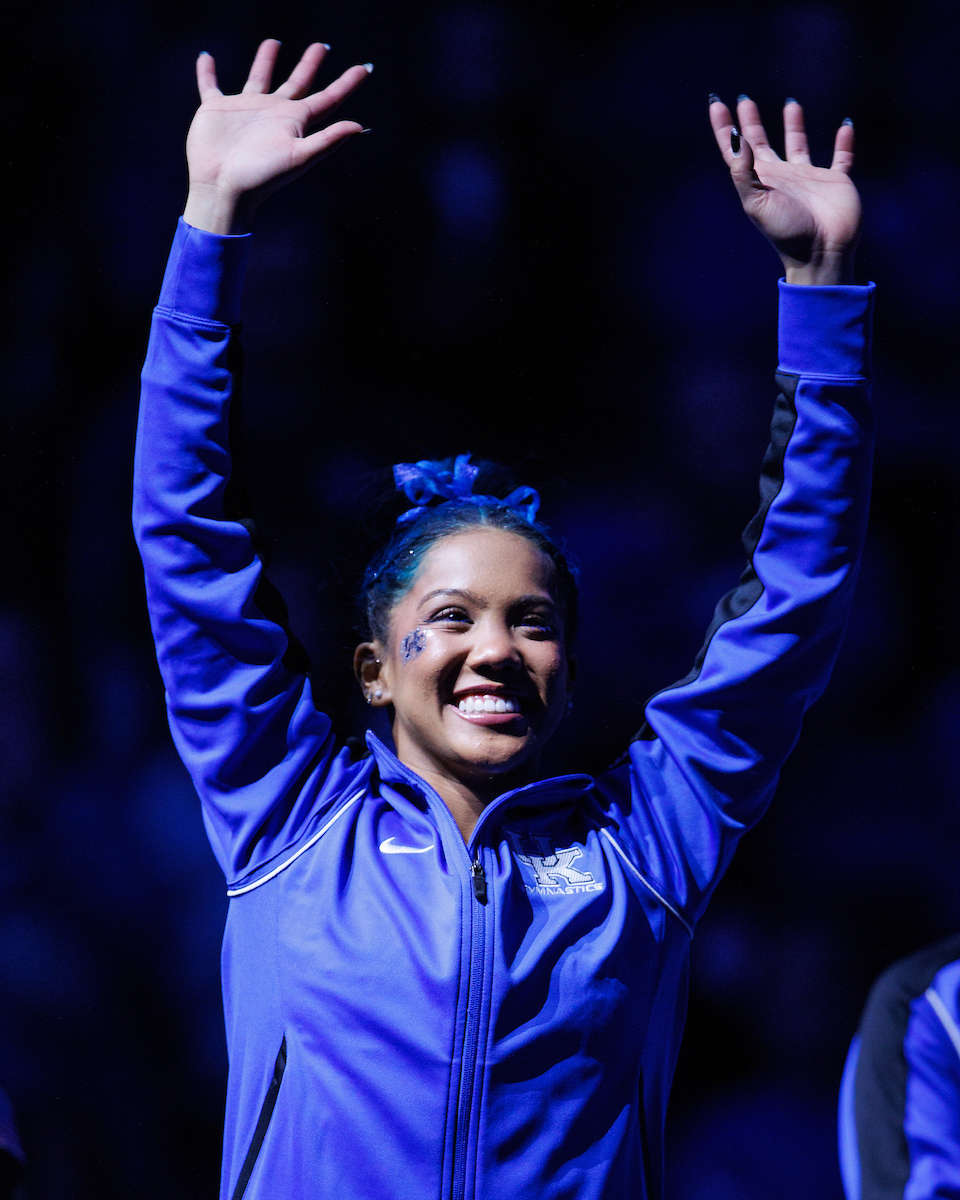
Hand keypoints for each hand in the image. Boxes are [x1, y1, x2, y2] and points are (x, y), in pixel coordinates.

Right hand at [183, 40, 370, 233]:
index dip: (347, 84)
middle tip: (322, 46)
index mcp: (294, 121)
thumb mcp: (300, 157)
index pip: (327, 99)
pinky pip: (210, 85)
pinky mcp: (216, 109)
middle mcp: (272, 112)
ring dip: (265, 60)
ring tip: (274, 42)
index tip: (365, 68)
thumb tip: (359, 126)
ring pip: (258, 77)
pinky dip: (206, 72)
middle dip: (310, 64)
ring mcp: (245, 109)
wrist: (223, 187)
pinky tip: (206, 57)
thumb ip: (327, 140)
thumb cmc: (262, 176)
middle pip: (297, 82)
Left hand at [709, 96, 860, 284]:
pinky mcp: (836, 182)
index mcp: (760, 180)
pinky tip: (846, 126)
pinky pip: (842, 157)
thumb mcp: (757, 203)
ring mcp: (808, 179)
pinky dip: (844, 142)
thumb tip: (737, 137)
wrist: (821, 253)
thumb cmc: (787, 232)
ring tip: (790, 103)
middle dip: (752, 122)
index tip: (716, 103)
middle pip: (762, 143)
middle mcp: (781, 176)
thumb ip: (743, 172)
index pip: (737, 149)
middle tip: (745, 99)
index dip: (725, 128)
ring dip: (793, 125)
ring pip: (798, 145)